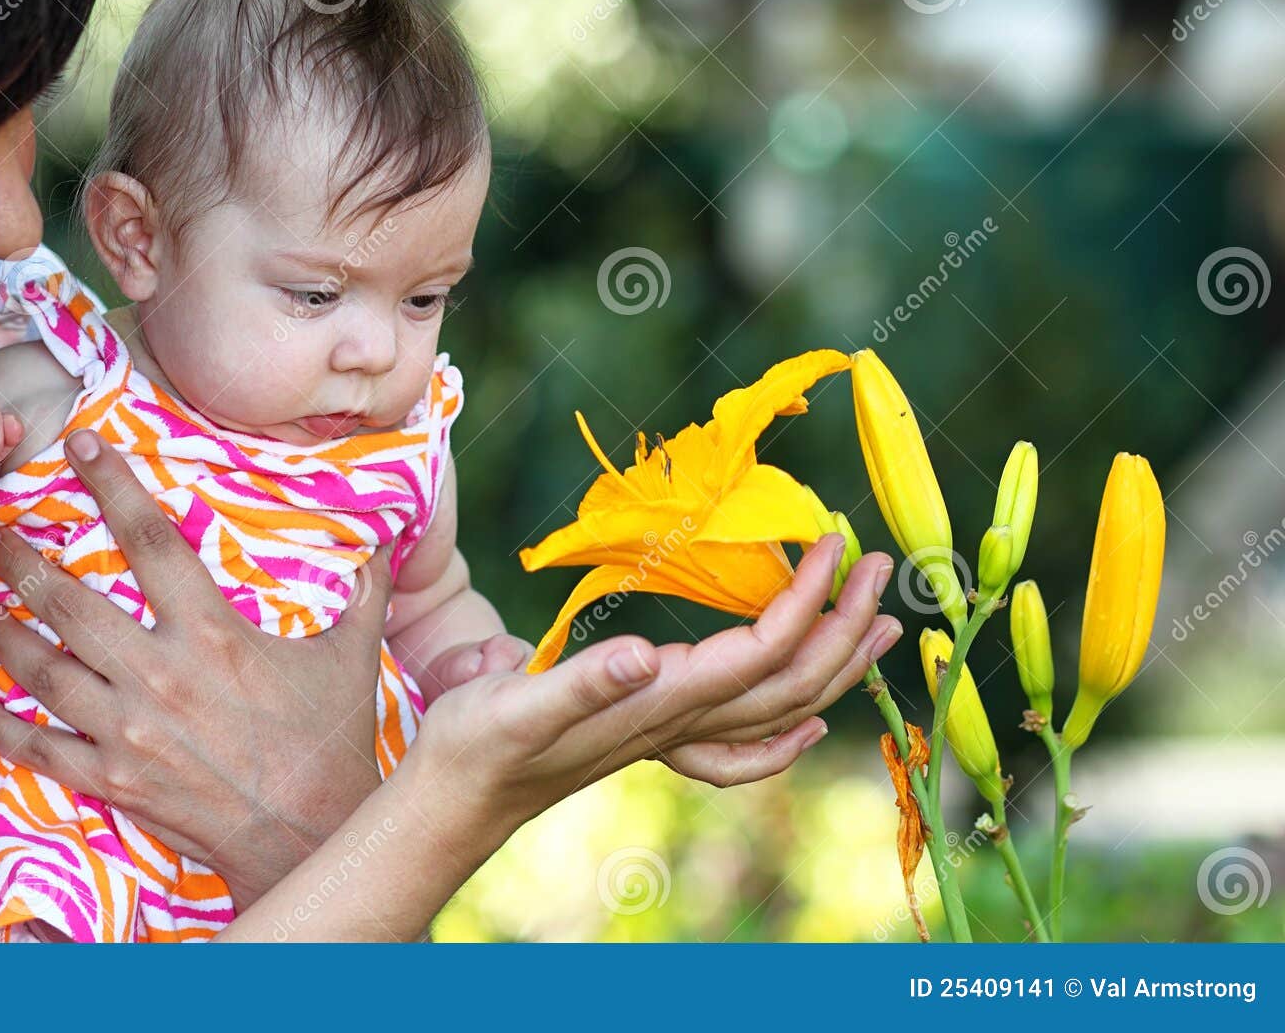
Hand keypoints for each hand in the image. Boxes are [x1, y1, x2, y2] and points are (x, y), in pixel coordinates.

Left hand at [0, 429, 390, 909]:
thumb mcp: (354, 658)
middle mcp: (159, 674)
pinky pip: (42, 748)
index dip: (114, 485)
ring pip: (42, 670)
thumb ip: (364, 593)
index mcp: (213, 633)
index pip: (152, 541)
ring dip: (1, 634)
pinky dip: (4, 727)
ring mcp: (128, 730)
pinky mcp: (113, 780)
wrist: (310, 836)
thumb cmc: (332, 744)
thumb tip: (387, 540)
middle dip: (20, 562)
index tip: (82, 447)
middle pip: (69, 603)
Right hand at [401, 534, 899, 831]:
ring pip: (781, 709)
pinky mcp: (657, 738)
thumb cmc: (480, 742)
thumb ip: (583, 681)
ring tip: (880, 624)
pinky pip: (747, 744)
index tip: (832, 542)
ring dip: (835, 665)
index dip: (804, 598)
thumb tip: (642, 656)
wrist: (458, 797)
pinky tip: (812, 721)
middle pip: (791, 680)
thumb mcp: (517, 703)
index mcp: (658, 702)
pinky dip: (792, 730)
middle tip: (881, 566)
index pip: (760, 649)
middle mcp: (680, 723)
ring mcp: (674, 737)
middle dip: (844, 624)